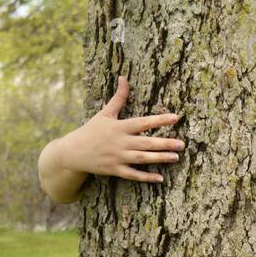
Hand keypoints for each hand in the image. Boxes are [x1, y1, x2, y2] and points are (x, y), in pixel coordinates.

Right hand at [59, 76, 184, 183]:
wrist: (73, 152)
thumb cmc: (92, 130)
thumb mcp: (105, 113)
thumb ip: (118, 98)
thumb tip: (124, 77)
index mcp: (119, 126)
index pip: (143, 122)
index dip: (159, 120)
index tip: (175, 117)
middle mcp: (120, 142)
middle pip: (146, 143)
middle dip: (165, 143)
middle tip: (182, 144)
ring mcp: (118, 157)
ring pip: (142, 159)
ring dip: (159, 158)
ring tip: (176, 157)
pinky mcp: (115, 170)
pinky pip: (133, 174)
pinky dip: (146, 177)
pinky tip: (160, 178)